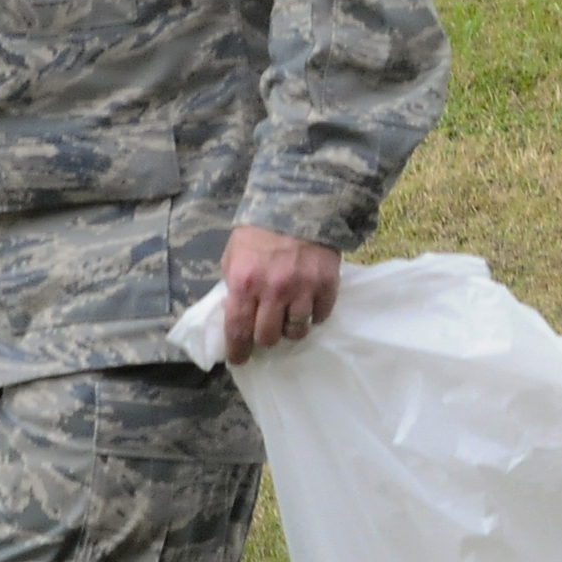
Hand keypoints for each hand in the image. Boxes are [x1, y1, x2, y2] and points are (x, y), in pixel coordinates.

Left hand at [221, 226, 341, 364]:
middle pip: (268, 337)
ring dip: (290, 329)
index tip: (239, 359)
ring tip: (289, 319)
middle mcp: (274, 290)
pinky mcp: (327, 284)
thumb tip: (234, 314)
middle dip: (264, 339)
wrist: (300, 203)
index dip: (237, 351)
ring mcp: (303, 288)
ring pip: (297, 331)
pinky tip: (308, 304)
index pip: (238, 331)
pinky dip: (314, 314)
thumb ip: (234, 286)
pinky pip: (321, 315)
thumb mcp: (234, 256)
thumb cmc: (260, 231)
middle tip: (266, 332)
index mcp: (245, 283)